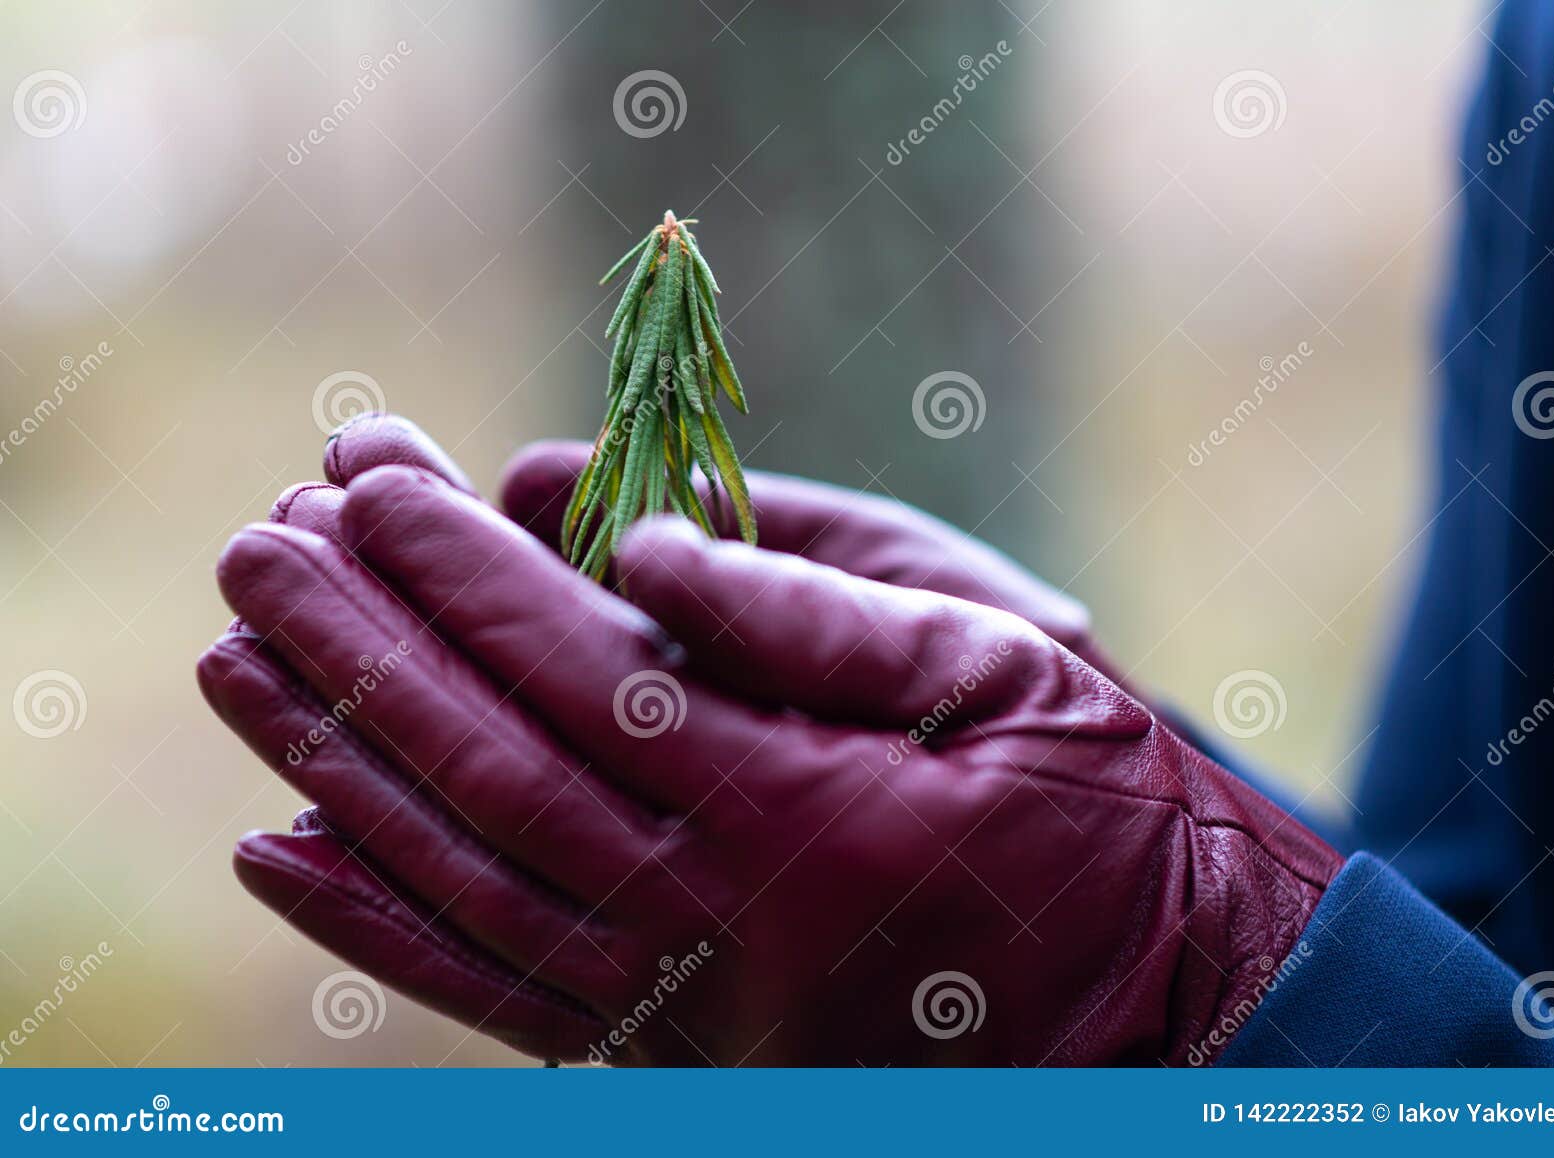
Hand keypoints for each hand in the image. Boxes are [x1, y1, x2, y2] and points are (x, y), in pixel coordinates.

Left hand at [204, 465, 1341, 1064]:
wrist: (1150, 1009)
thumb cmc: (1093, 813)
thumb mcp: (1006, 674)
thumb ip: (813, 612)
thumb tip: (635, 545)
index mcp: (809, 816)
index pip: (583, 673)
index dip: (463, 572)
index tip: (369, 479)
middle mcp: (719, 928)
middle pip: (488, 769)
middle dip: (361, 642)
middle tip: (258, 538)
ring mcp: (681, 1008)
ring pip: (461, 878)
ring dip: (335, 760)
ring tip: (239, 656)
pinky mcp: (666, 1053)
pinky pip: (490, 988)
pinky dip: (375, 922)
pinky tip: (280, 846)